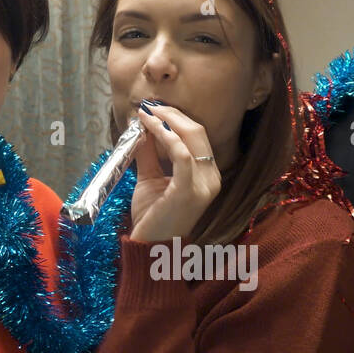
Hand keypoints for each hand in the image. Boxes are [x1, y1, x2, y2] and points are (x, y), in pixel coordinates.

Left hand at [128, 104, 221, 242]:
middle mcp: (212, 178)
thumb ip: (149, 154)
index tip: (153, 107)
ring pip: (191, 138)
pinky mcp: (190, 190)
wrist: (150, 247)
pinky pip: (181, 154)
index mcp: (207, 175)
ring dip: (166, 121)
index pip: (197, 136)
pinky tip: (149, 128)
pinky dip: (165, 136)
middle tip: (148, 105)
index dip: (176, 118)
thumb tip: (141, 126)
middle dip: (171, 114)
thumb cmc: (153, 216)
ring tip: (146, 112)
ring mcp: (204, 185)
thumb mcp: (150, 178)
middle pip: (197, 132)